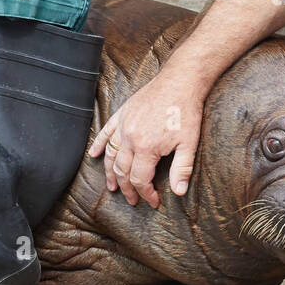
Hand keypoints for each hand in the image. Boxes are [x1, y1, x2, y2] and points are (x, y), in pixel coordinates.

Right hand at [88, 72, 203, 207]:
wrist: (180, 82)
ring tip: (112, 187)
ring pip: (111, 155)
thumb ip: (182, 169)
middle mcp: (130, 138)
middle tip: (132, 200)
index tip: (154, 202)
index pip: (140, 179)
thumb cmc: (186, 112)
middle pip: (122, 171)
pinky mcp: (122, 114)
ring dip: (110, 173)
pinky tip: (94, 155)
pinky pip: (105, 132)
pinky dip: (99, 145)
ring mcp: (123, 125)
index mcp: (146, 148)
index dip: (146, 194)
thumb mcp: (189, 143)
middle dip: (127, 189)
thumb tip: (179, 192)